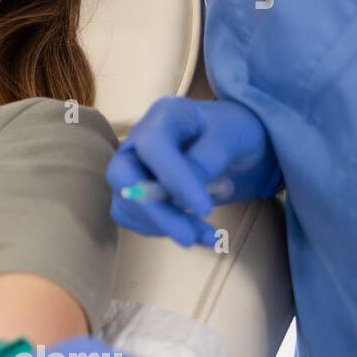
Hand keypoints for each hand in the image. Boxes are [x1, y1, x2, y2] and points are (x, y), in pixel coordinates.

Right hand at [106, 96, 281, 246]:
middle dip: (155, 211)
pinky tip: (194, 232)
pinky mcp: (134, 193)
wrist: (231, 145)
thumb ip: (209, 158)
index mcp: (162, 117)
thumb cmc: (232, 133)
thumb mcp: (232, 137)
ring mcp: (132, 168)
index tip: (204, 208)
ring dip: (166, 226)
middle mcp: (137, 142)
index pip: (153, 146)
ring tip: (207, 235)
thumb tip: (181, 196)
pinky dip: (163, 231)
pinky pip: (135, 217)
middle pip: (123, 176)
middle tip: (188, 238)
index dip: (173, 178)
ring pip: (127, 203)